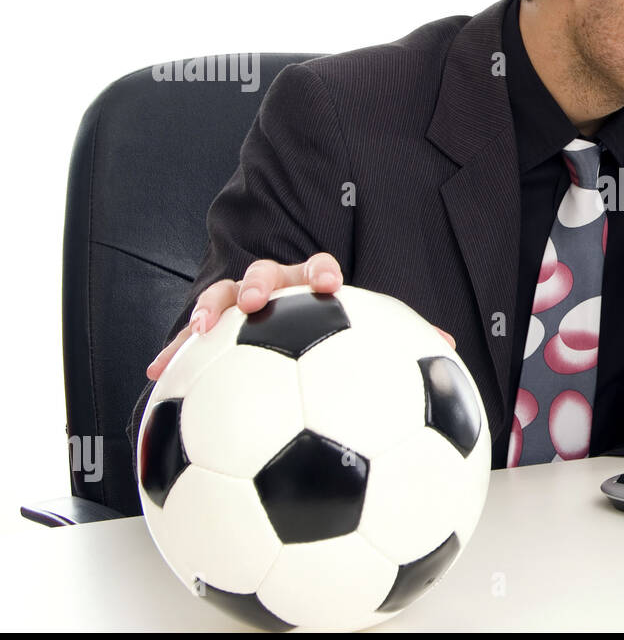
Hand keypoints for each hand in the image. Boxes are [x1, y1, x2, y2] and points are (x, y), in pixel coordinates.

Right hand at [144, 253, 456, 380]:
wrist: (288, 339)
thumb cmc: (330, 334)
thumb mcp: (363, 335)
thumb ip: (402, 340)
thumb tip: (451, 350)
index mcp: (311, 286)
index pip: (317, 268)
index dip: (320, 271)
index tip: (328, 281)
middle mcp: (274, 290)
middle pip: (264, 273)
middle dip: (259, 281)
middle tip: (256, 299)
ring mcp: (238, 306)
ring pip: (220, 297)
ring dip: (211, 310)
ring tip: (204, 329)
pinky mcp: (211, 332)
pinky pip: (188, 338)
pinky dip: (174, 350)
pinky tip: (155, 372)